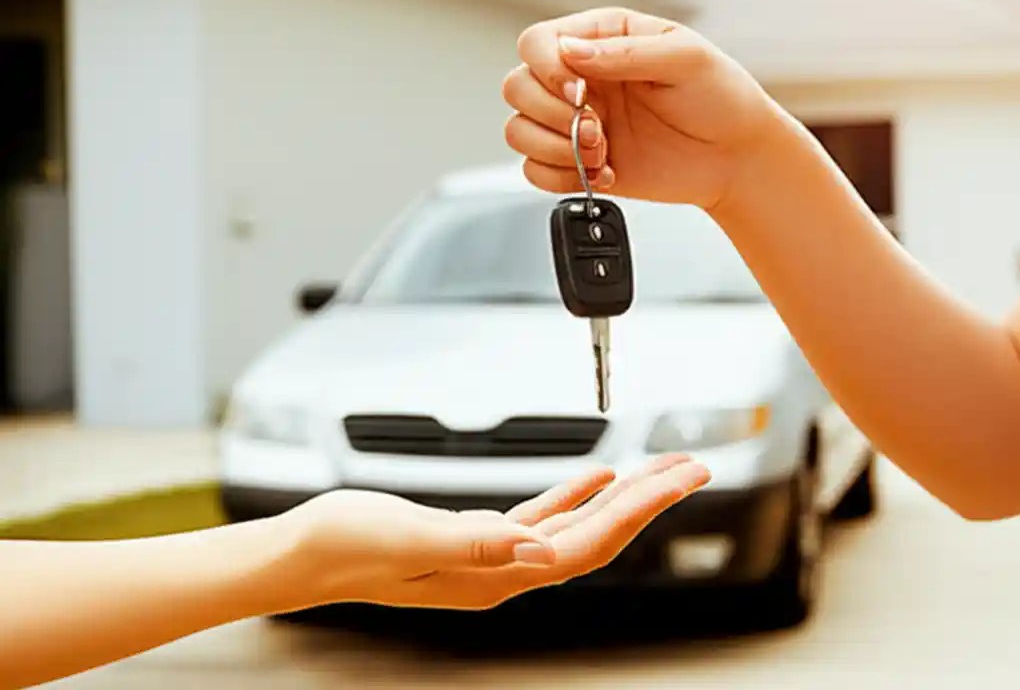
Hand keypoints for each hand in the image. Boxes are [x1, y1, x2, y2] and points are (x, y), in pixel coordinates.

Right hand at [279, 454, 709, 609]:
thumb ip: (470, 543)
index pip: (589, 544)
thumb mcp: (405, 539)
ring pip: (578, 526)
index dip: (639, 511)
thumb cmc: (343, 547)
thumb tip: (536, 549)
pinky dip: (576, 495)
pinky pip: (543, 517)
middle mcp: (504, 573)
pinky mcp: (475, 539)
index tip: (680, 480)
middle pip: (598, 537)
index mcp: (496, 576)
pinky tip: (596, 476)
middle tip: (695, 467)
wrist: (300, 555)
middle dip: (649, 502)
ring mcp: (493, 558)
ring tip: (663, 471)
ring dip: (622, 498)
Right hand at [502, 7, 781, 210]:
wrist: (738, 158)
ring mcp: (577, 124)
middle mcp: (582, 79)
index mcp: (602, 39)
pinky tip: (602, 174)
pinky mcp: (580, 164)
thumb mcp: (684, 59)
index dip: (547, 68)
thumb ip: (625, 53)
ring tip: (602, 153)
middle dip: (553, 115)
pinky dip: (560, 178)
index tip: (582, 92)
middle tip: (598, 128)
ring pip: (519, 131)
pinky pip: (535, 172)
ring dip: (555, 148)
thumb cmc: (722, 98)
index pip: (538, 42)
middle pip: (517, 87)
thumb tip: (570, 52)